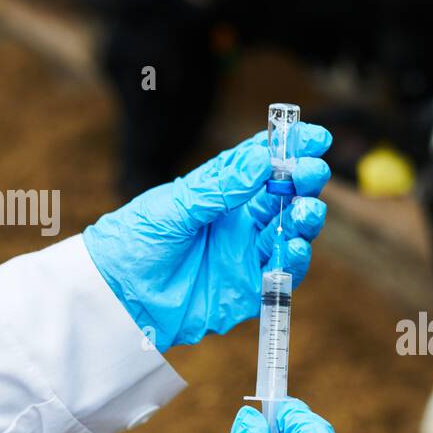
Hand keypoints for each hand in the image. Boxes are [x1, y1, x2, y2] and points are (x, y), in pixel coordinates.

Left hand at [84, 126, 331, 351]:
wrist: (117, 295)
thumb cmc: (137, 241)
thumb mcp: (176, 207)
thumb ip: (221, 187)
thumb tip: (261, 158)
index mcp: (221, 191)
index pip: (263, 164)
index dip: (290, 149)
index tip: (315, 137)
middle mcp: (239, 220)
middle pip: (284, 195)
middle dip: (304, 181)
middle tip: (312, 172)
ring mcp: (246, 253)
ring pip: (290, 230)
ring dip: (304, 218)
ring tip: (306, 211)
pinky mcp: (250, 288)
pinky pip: (282, 272)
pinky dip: (294, 259)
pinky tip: (295, 246)